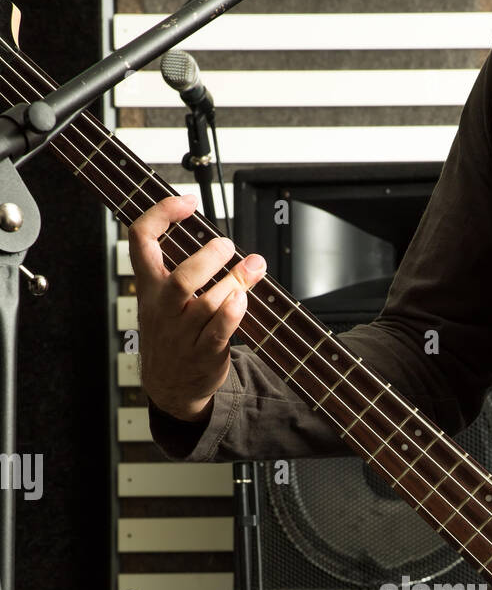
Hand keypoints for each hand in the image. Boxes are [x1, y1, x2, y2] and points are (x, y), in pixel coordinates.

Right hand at [128, 193, 266, 422]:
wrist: (170, 387)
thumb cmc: (172, 334)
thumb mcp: (162, 299)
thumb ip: (183, 267)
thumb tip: (219, 239)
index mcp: (149, 286)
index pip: (141, 239)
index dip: (161, 213)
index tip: (188, 201)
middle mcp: (163, 308)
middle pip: (181, 277)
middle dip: (208, 257)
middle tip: (228, 245)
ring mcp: (182, 334)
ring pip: (205, 303)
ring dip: (233, 282)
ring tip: (253, 267)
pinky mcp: (204, 353)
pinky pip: (219, 330)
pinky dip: (233, 312)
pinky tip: (243, 298)